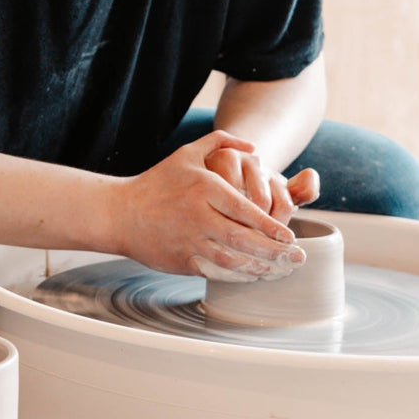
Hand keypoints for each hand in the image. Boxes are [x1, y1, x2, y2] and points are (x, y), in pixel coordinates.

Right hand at [109, 131, 307, 281]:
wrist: (120, 213)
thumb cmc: (158, 182)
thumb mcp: (187, 153)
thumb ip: (221, 142)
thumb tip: (254, 147)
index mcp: (204, 188)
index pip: (246, 210)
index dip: (272, 226)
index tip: (290, 236)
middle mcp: (198, 215)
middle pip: (244, 239)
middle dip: (275, 252)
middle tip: (298, 257)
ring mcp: (190, 241)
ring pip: (234, 260)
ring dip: (262, 268)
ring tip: (283, 270)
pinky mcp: (183, 261)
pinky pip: (218, 272)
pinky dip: (240, 276)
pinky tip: (256, 275)